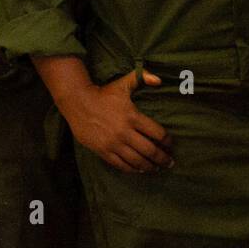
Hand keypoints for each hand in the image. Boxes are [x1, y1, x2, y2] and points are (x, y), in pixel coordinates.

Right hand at [59, 69, 173, 173]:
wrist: (78, 102)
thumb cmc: (104, 93)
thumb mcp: (124, 83)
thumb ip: (142, 77)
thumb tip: (159, 80)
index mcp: (133, 116)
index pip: (157, 133)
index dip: (167, 141)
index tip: (171, 145)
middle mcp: (125, 132)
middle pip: (149, 150)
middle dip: (162, 158)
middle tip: (169, 163)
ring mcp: (113, 143)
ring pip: (136, 160)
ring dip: (149, 167)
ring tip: (156, 168)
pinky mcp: (103, 150)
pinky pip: (120, 164)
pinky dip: (132, 169)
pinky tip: (139, 169)